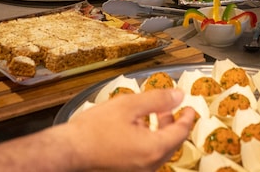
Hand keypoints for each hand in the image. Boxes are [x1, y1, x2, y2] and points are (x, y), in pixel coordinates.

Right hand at [58, 89, 195, 170]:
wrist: (69, 151)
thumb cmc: (94, 130)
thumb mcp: (129, 105)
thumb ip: (158, 99)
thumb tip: (178, 96)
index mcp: (154, 149)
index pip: (181, 132)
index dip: (187, 117)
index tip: (190, 108)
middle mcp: (150, 165)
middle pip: (172, 143)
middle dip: (173, 123)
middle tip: (169, 108)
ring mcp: (139, 171)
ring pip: (159, 151)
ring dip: (160, 132)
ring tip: (151, 114)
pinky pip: (147, 157)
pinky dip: (149, 142)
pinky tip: (137, 128)